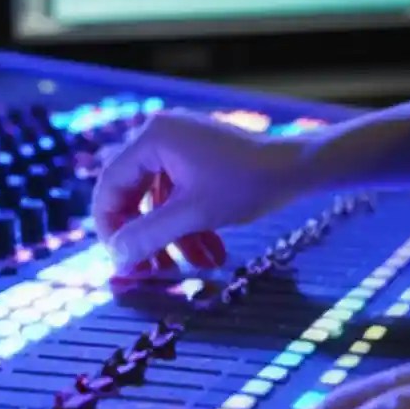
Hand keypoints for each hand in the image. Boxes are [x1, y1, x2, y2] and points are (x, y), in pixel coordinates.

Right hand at [91, 109, 308, 273]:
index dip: (110, 227)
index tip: (119, 260)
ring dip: (173, 238)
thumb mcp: (192, 214)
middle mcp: (161, 136)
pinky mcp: (199, 159)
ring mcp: (181, 147)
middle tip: (149, 272)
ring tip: (193, 268)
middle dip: (147, 237)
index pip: (110, 185)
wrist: (300, 169)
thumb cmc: (246, 184)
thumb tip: (114, 258)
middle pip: (134, 195)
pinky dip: (191, 225)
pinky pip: (181, 197)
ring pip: (160, 202)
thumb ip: (148, 236)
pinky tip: (211, 254)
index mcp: (152, 138)